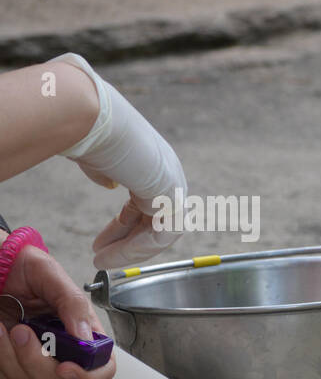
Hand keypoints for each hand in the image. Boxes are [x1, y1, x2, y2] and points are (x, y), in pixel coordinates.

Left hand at [0, 248, 115, 378]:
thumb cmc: (23, 269)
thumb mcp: (49, 274)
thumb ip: (72, 302)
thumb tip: (85, 336)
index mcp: (82, 332)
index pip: (102, 368)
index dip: (89, 376)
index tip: (65, 367)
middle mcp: (61, 351)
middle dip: (39, 363)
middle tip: (22, 331)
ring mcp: (34, 360)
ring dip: (12, 357)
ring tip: (3, 326)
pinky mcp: (10, 364)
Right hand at [53, 53, 185, 268]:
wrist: (92, 116)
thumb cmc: (88, 128)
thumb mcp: (97, 155)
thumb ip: (106, 171)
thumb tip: (108, 182)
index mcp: (153, 161)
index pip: (145, 204)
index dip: (124, 227)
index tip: (102, 243)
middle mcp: (168, 173)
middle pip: (155, 221)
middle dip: (128, 242)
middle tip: (103, 258)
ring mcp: (174, 183)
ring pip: (160, 231)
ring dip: (130, 250)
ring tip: (103, 263)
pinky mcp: (173, 195)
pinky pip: (160, 234)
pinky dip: (135, 248)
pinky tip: (111, 257)